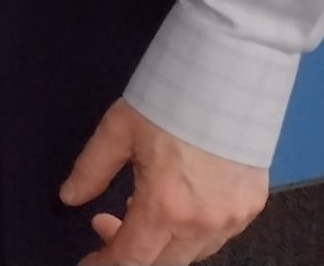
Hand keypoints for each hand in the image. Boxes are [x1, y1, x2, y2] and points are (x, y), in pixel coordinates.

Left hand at [61, 98, 267, 263]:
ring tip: (140, 206)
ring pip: (192, 253)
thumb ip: (92, 169)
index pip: (131, 258)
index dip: (105, 263)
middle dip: (130, 252)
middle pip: (162, 264)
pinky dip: (191, 232)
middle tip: (106, 223)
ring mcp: (232, 218)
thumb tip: (70, 197)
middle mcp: (202, 223)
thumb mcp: (118, 129)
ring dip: (162, 244)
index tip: (89, 260)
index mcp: (165, 207)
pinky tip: (177, 204)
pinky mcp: (253, 207)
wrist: (230, 76)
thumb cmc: (169, 100)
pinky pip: (217, 235)